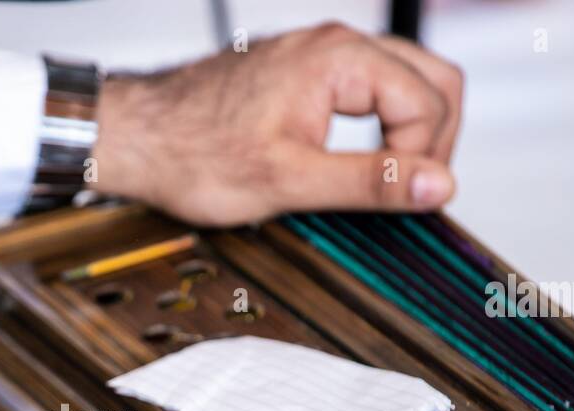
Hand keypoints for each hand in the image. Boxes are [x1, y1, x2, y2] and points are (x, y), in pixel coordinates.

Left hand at [91, 23, 462, 223]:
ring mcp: (319, 54)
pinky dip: (381, 122)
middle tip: (411, 192)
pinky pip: (370, 86)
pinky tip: (357, 160)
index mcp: (339, 60)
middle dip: (434, 139)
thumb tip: (437, 185)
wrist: (136, 138)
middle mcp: (334, 45)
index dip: (422, 160)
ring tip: (386, 181)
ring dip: (410, 130)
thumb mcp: (289, 181)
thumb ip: (369, 182)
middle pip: (433, 79)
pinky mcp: (304, 71)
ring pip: (404, 80)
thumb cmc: (193, 154)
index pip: (428, 103)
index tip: (401, 201)